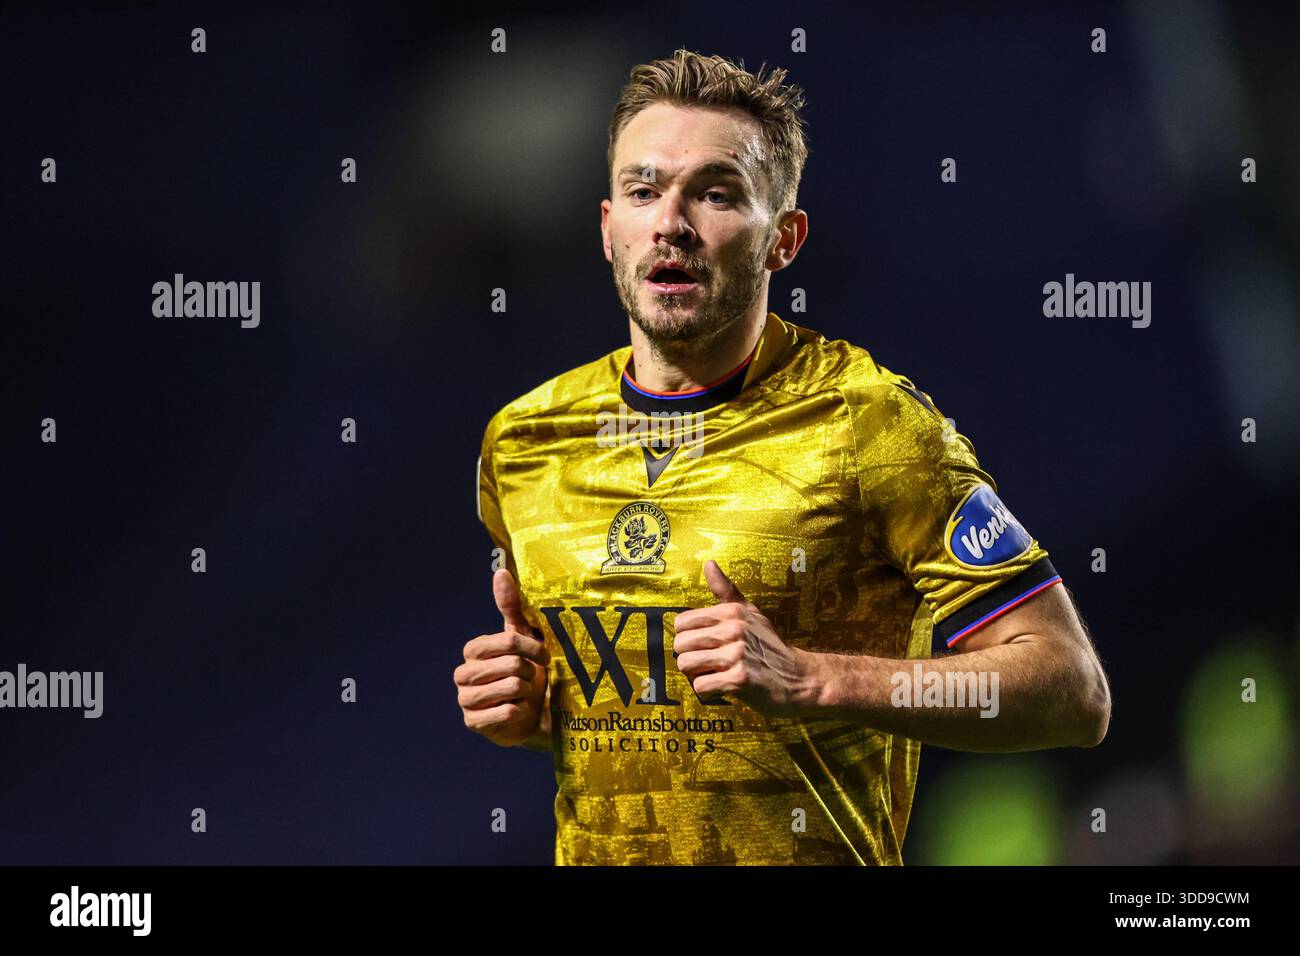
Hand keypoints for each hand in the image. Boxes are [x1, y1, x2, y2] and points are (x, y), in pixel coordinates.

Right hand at [455, 568, 549, 746]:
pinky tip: (517, 710)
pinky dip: (520, 710)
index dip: (532, 648)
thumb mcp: (521, 637)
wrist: (531, 715)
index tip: (545, 656)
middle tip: (531, 679)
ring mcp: (466, 699)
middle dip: (529, 672)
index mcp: (473, 650)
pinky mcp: (473, 722)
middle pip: (511, 665)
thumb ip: (510, 606)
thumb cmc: (526, 672)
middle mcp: (463, 673)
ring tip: (523, 694)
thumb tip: (501, 571)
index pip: (508, 641)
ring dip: (525, 692)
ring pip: (511, 686)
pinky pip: (507, 711)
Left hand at [672, 560, 816, 717]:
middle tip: (710, 664)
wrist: (801, 679)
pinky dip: (708, 692)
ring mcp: (737, 654)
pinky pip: (701, 686)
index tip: (704, 646)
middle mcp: (733, 629)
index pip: (681, 623)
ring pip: (686, 665)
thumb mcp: (752, 614)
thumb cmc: (771, 647)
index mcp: (731, 612)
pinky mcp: (740, 679)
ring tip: (716, 674)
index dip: (687, 638)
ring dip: (697, 675)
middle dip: (690, 658)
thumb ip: (726, 591)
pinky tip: (725, 688)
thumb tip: (708, 563)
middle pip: (680, 645)